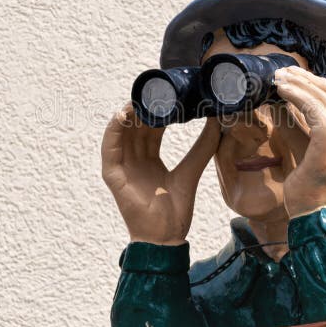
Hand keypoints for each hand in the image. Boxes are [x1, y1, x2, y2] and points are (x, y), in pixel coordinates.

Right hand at [101, 102, 220, 244]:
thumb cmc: (176, 209)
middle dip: (144, 108)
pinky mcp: (112, 174)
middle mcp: (134, 160)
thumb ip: (202, 147)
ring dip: (129, 113)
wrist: (166, 236)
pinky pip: (110, 147)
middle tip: (157, 89)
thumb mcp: (191, 170)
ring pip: (122, 132)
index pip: (152, 129)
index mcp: (150, 160)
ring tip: (141, 97)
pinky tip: (123, 115)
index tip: (169, 93)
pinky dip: (114, 129)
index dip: (158, 111)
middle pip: (137, 127)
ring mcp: (122, 167)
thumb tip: (215, 122)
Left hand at [274, 66, 325, 216]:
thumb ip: (299, 126)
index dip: (316, 82)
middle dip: (305, 78)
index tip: (294, 76)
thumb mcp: (305, 147)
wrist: (315, 214)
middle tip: (282, 72)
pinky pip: (314, 109)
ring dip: (299, 84)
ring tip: (279, 79)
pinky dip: (297, 96)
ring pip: (322, 97)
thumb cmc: (310, 185)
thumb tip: (282, 103)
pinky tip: (282, 92)